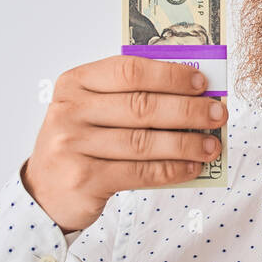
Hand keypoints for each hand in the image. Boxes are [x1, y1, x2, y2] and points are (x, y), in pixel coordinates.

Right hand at [21, 55, 227, 231]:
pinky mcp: (85, 179)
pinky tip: (192, 166)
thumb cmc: (80, 143)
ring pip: (144, 142)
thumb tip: (191, 94)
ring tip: (211, 145)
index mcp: (74, 83)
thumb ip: (130, 97)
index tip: (202, 83)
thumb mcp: (93, 111)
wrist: (44, 191)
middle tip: (218, 113)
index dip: (170, 76)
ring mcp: (74, 146)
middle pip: (142, 106)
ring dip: (186, 143)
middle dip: (188, 110)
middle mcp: (70, 111)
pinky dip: (172, 170)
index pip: (129, 71)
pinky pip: (140, 172)